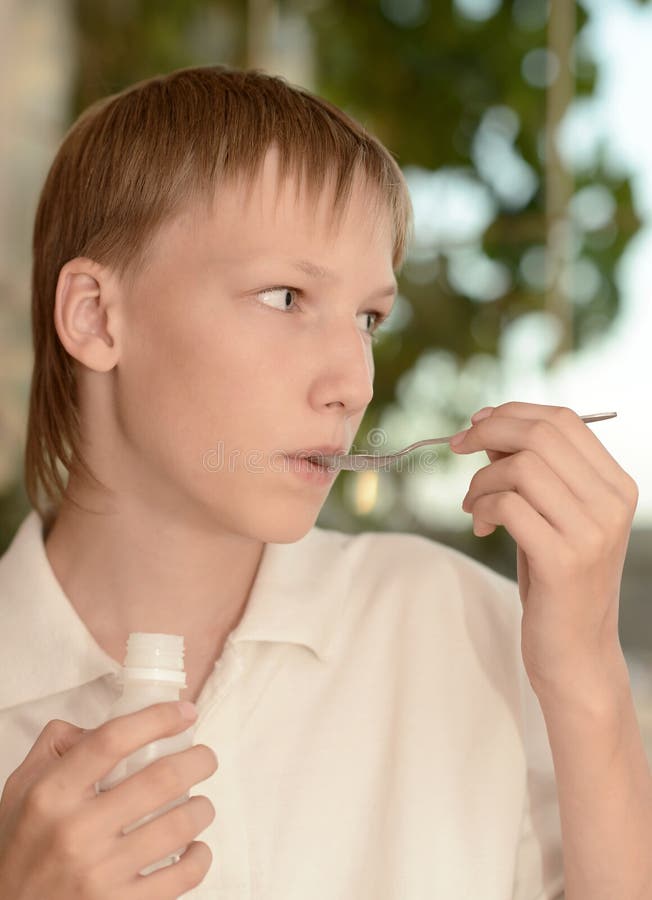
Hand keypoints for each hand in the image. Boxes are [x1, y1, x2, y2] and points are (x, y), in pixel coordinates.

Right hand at [0, 702, 217, 898]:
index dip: (158, 718)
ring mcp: (98, 874)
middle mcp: (75, 832)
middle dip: (198, 760)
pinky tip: (194, 847)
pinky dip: (199, 857)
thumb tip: (110, 724)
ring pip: (179, 826)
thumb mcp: (21, 788)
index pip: (114, 739)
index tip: (185, 711)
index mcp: (51, 794)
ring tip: (200, 804)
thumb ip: (58, 746)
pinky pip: (181, 877)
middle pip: (161, 779)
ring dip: (202, 808)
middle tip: (205, 758)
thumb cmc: (21, 846)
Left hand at [450, 402, 638, 691]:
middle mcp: (612, 504)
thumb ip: (530, 469)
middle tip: (456, 447)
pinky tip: (480, 525)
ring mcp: (592, 533)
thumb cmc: (556, 579)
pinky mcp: (563, 561)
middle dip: (487, 433)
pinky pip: (508, 506)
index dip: (512, 412)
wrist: (576, 653)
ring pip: (521, 468)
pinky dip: (482, 506)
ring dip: (481, 480)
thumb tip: (487, 425)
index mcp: (616, 485)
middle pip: (541, 435)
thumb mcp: (551, 515)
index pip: (565, 420)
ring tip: (473, 504)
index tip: (476, 423)